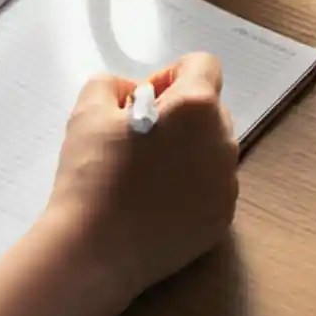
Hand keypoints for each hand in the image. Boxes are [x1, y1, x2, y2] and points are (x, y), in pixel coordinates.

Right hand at [42, 53, 238, 300]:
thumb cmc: (91, 173)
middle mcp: (223, 142)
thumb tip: (134, 96)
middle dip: (179, 114)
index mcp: (197, 107)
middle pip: (210, 109)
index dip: (169, 75)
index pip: (203, 65)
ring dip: (186, 150)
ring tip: (145, 174)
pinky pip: (211, 188)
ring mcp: (226, 186)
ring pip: (212, 150)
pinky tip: (153, 203)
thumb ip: (113, 84)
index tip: (142, 103)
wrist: (94, 250)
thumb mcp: (88, 109)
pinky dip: (189, 187)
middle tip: (139, 138)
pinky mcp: (221, 220)